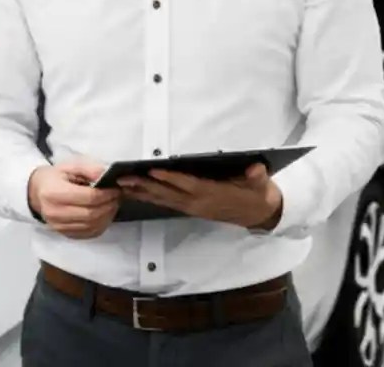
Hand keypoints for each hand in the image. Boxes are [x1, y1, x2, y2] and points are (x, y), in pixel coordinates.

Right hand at [28, 159, 121, 239]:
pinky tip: (105, 213)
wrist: (38, 192)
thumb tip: (108, 175)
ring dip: (108, 215)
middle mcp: (54, 213)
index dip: (106, 194)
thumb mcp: (71, 166)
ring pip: (92, 225)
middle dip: (109, 205)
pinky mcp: (65, 234)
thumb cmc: (55, 177)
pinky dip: (102, 224)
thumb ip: (90, 169)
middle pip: (92, 214)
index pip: (88, 197)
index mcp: (54, 193)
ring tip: (112, 203)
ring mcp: (59, 226)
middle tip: (117, 196)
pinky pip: (90, 233)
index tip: (116, 188)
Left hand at [119, 163, 282, 229]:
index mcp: (212, 194)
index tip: (152, 170)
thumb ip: (257, 177)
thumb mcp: (261, 185)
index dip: (170, 177)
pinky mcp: (191, 209)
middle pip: (168, 193)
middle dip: (145, 186)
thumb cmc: (257, 194)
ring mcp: (193, 208)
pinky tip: (138, 193)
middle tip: (123, 179)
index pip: (187, 184)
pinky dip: (151, 197)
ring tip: (123, 186)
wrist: (260, 214)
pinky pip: (167, 203)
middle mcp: (198, 203)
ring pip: (163, 200)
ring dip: (142, 193)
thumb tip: (256, 169)